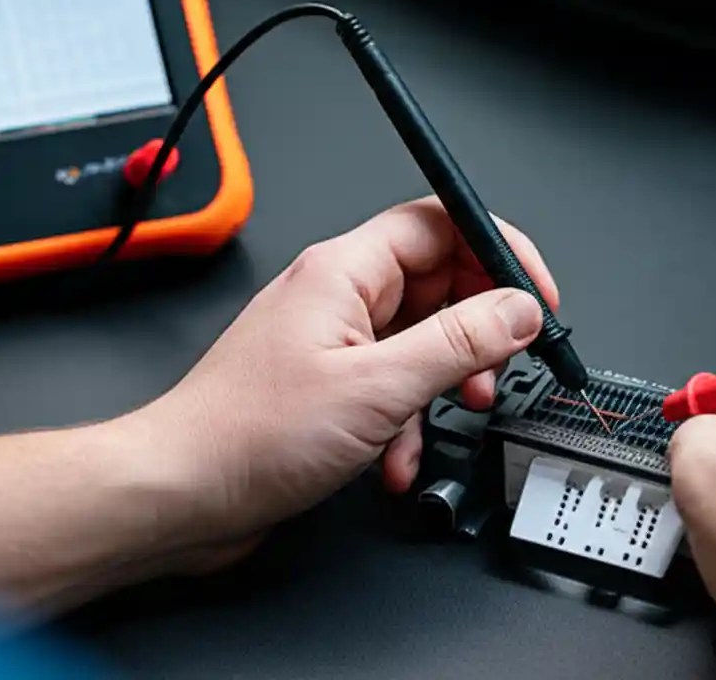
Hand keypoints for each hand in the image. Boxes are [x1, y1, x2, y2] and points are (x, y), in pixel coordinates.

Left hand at [133, 197, 555, 548]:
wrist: (181, 492)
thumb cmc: (248, 435)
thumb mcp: (378, 387)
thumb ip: (458, 344)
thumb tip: (516, 309)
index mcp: (344, 271)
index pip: (440, 223)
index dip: (496, 250)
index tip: (533, 295)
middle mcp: (337, 297)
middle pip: (437, 285)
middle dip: (476, 331)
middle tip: (498, 365)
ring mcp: (331, 343)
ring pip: (418, 343)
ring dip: (442, 387)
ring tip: (452, 415)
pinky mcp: (326, 388)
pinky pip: (390, 389)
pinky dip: (406, 425)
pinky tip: (396, 462)